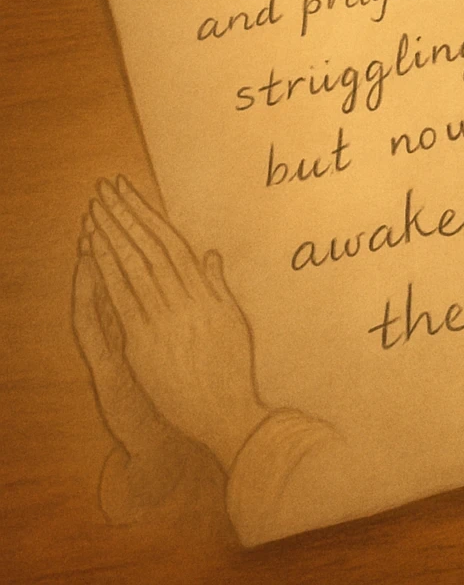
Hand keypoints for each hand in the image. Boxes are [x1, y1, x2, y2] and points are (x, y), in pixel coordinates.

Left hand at [85, 176, 267, 471]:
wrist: (227, 412)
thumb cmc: (232, 370)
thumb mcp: (233, 322)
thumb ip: (218, 286)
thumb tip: (211, 254)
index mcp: (206, 291)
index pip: (171, 243)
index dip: (147, 215)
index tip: (129, 193)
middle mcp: (185, 299)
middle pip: (149, 247)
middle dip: (125, 214)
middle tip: (106, 188)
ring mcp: (164, 320)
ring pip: (134, 267)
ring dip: (113, 235)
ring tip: (96, 210)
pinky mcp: (146, 344)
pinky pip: (123, 300)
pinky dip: (108, 273)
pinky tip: (94, 252)